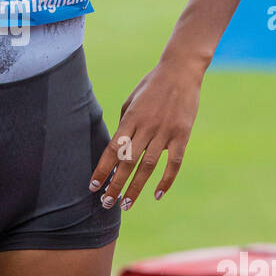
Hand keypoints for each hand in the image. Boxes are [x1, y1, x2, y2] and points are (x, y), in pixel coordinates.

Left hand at [88, 60, 201, 209]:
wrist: (180, 71)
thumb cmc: (151, 85)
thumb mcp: (130, 100)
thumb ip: (124, 124)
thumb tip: (117, 148)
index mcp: (130, 118)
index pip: (112, 150)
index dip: (102, 170)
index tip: (93, 187)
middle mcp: (146, 127)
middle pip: (127, 162)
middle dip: (115, 185)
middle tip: (107, 204)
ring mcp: (165, 132)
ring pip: (148, 166)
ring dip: (136, 188)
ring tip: (126, 204)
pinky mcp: (182, 135)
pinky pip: (174, 163)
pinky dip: (166, 180)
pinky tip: (157, 194)